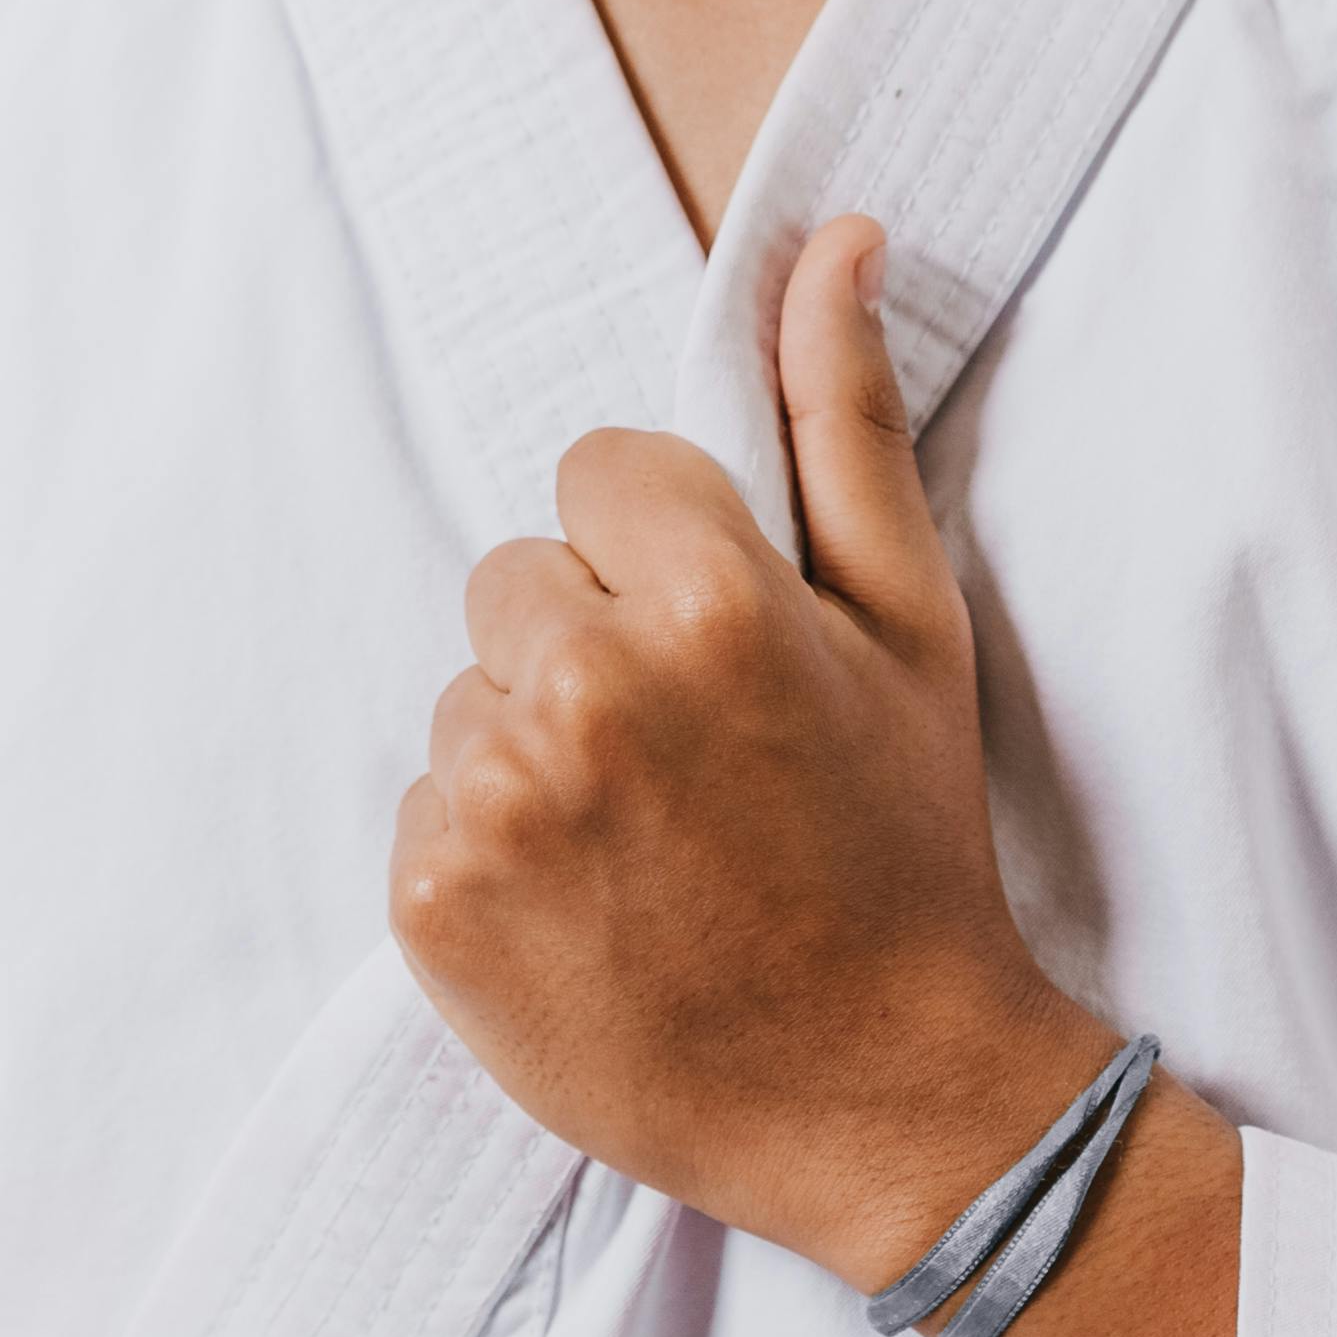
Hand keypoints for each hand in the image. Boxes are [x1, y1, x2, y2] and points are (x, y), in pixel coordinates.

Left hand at [387, 212, 1107, 1285]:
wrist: (881, 1098)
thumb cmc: (905, 852)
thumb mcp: (911, 626)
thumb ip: (846, 420)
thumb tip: (832, 239)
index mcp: (706, 598)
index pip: (599, 473)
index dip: (664, 557)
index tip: (724, 650)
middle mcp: (585, 687)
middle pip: (518, 582)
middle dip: (590, 646)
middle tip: (692, 765)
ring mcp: (494, 801)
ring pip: (469, 700)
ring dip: (535, 753)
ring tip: (646, 849)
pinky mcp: (429, 902)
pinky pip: (425, 812)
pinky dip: (490, 857)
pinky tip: (589, 914)